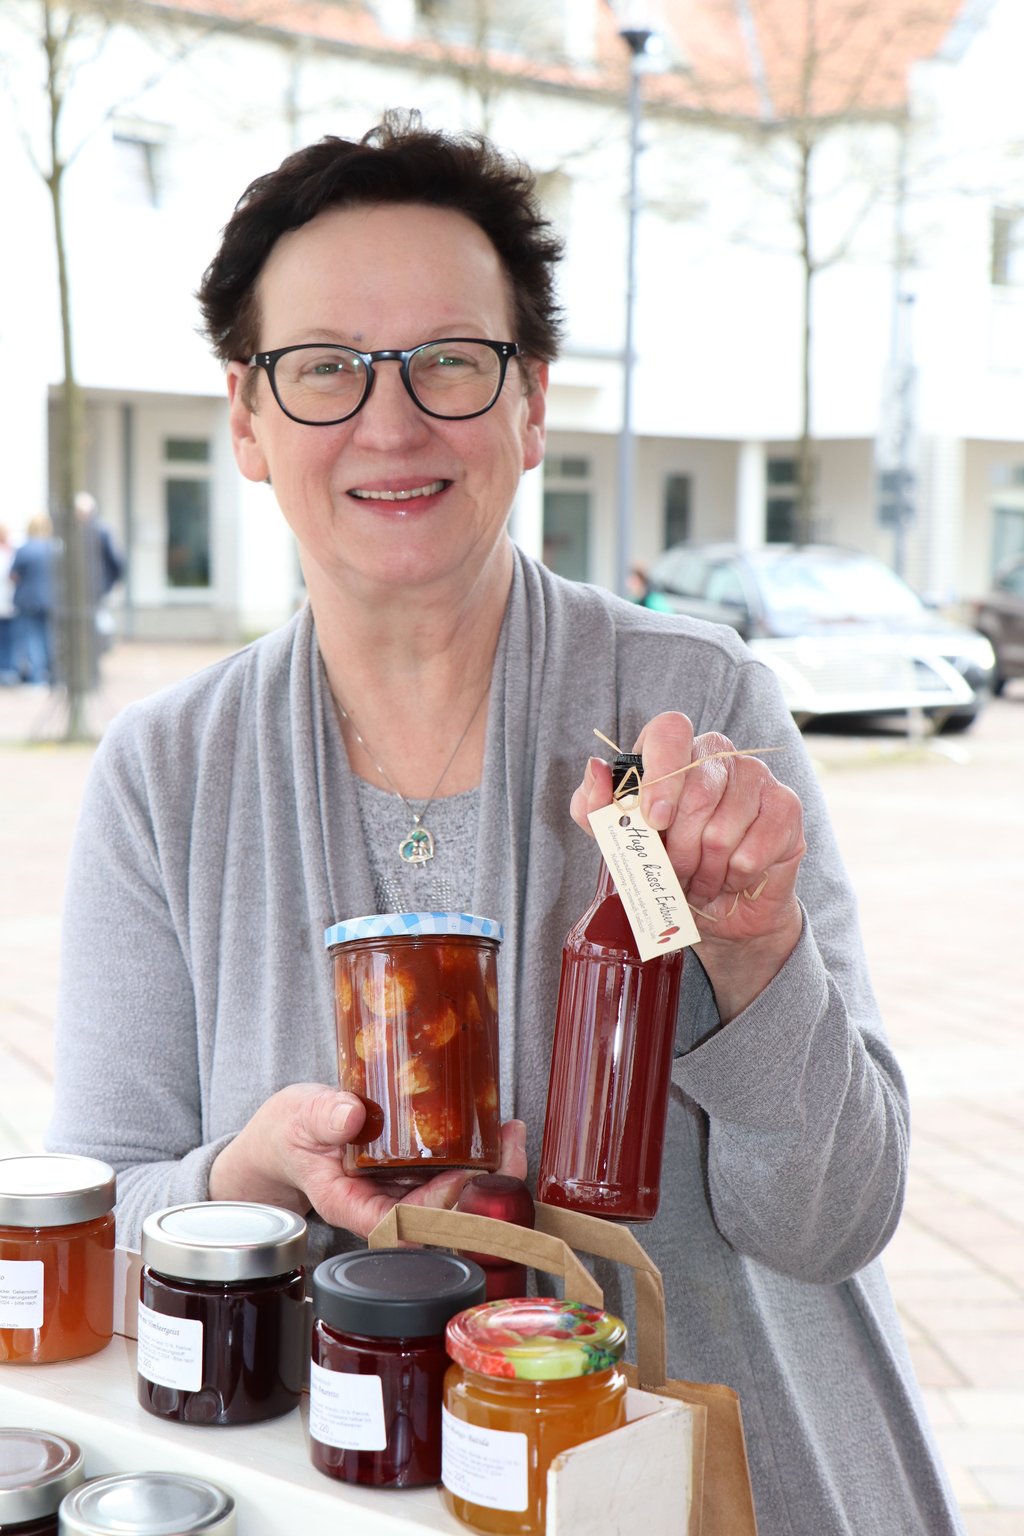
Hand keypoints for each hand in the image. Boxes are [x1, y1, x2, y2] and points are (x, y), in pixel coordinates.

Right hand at [209, 1084, 527, 1238]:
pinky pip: (454, 1175)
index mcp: (352, 1206)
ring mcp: (404, 1192)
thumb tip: (350, 1115)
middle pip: (439, 1217)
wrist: (292, 1132)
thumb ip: (322, 1118)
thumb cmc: (292, 1133)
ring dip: (490, 1175)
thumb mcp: (300, 1119)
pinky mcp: (417, 1174)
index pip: (399, 1225)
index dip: (434, 1210)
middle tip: (507, 1151)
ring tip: (512, 1135)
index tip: (459, 1178)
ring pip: (454, 1199)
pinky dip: (480, 1158)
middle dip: (480, 1193)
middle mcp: (385, 1206)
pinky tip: (499, 1130)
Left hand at [570, 711, 805, 1019]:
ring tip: (701, 878)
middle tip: (674, 871)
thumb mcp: (618, 841)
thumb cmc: (668, 866)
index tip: (654, 820)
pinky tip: (732, 878)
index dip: (661, 776)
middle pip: (697, 790)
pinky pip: (752, 850)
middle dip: (678, 848)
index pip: (670, 731)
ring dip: (705, 869)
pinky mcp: (786, 807)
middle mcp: (716, 754)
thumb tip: (596, 767)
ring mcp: (756, 776)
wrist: (720, 911)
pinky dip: (734, 876)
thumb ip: (595, 807)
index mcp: (673, 752)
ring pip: (723, 828)